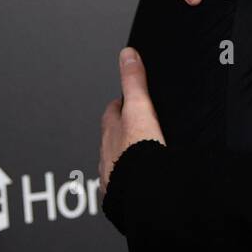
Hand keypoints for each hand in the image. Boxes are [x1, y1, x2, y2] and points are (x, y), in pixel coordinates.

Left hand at [99, 47, 164, 200]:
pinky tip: (144, 181)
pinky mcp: (122, 197)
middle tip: (137, 127)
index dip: (121, 105)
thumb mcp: (140, 109)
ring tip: (142, 156)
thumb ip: (134, 82)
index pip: (113, 112)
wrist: (144, 194)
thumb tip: (127, 54)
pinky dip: (132, 180)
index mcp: (112, 132)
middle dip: (123, 132)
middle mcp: (107, 155)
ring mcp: (113, 177)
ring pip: (117, 162)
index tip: (127, 101)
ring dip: (126, 158)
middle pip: (113, 138)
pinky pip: (125, 185)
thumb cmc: (140, 154)